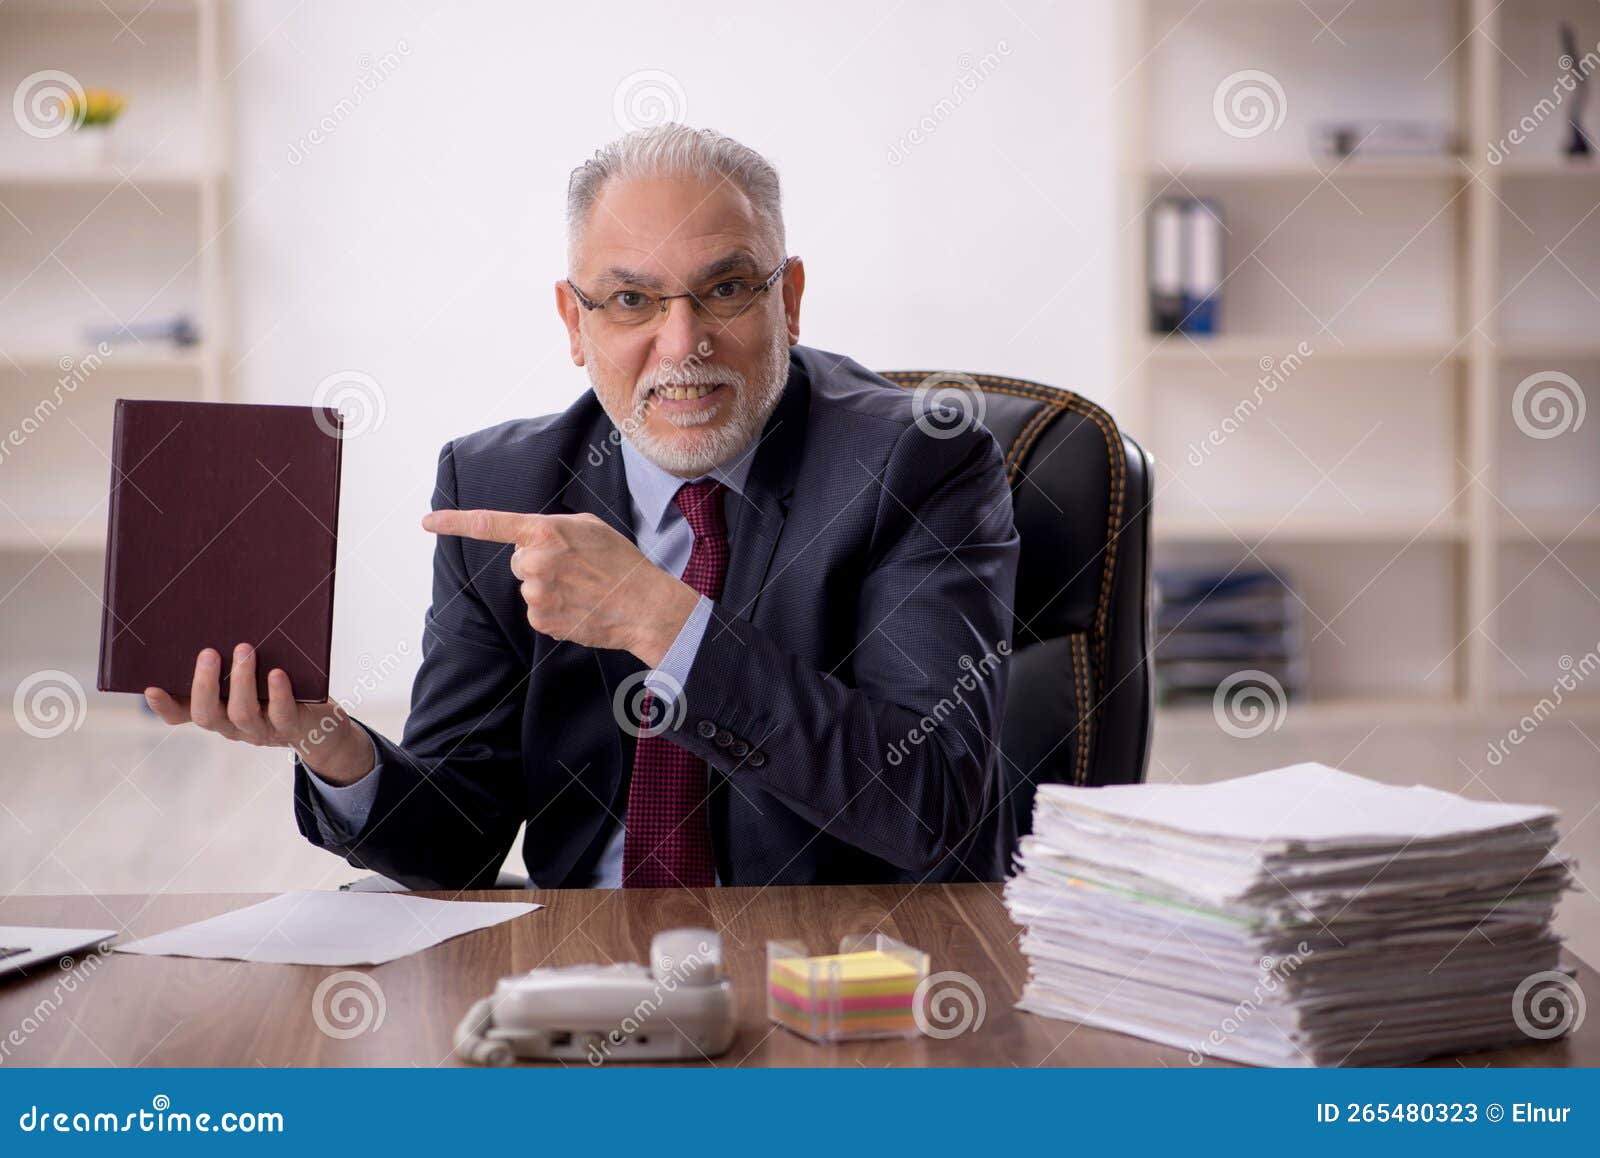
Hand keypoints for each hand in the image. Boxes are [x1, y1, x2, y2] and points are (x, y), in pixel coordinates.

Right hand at [143, 644, 374, 785]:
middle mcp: (233, 726)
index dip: (164, 706)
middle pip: (208, 715)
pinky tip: (277, 673)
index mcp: (217, 711)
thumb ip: (228, 661)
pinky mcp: (292, 728)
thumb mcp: (249, 677)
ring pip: (242, 714)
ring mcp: (262, 730)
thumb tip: (211, 617)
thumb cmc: (278, 690)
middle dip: (204, 684)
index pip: (181, 715)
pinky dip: (278, 694)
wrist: (321, 725)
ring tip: (245, 650)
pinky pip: (282, 714)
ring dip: (241, 681)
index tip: (151, 687)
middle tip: (208, 652)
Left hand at [422, 509, 699, 666]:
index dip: (456, 522)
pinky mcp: (542, 621)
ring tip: (581, 589)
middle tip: (574, 568)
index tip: (429, 522)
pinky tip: (578, 607)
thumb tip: (528, 540)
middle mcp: (536, 561)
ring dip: (548, 589)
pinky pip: (536, 612)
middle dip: (539, 563)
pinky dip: (554, 611)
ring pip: (528, 588)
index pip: (490, 525)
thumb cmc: (621, 562)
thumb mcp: (589, 527)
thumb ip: (552, 528)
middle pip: (518, 561)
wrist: (644, 606)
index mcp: (546, 531)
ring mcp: (537, 594)